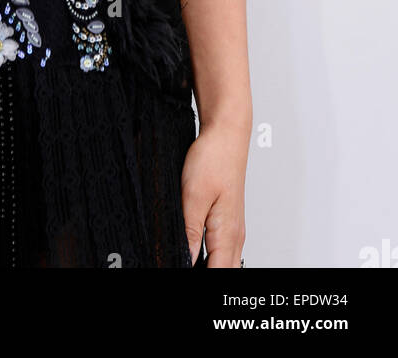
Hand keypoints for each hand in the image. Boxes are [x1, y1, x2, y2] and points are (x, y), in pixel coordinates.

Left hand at [182, 119, 249, 266]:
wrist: (226, 135)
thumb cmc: (214, 159)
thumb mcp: (193, 196)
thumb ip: (188, 233)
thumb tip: (184, 260)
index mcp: (227, 234)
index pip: (217, 274)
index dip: (200, 279)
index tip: (180, 271)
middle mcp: (235, 236)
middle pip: (222, 272)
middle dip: (205, 276)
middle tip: (178, 264)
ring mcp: (233, 229)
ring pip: (223, 263)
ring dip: (207, 268)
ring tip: (183, 261)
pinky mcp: (227, 221)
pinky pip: (221, 250)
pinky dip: (209, 258)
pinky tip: (193, 254)